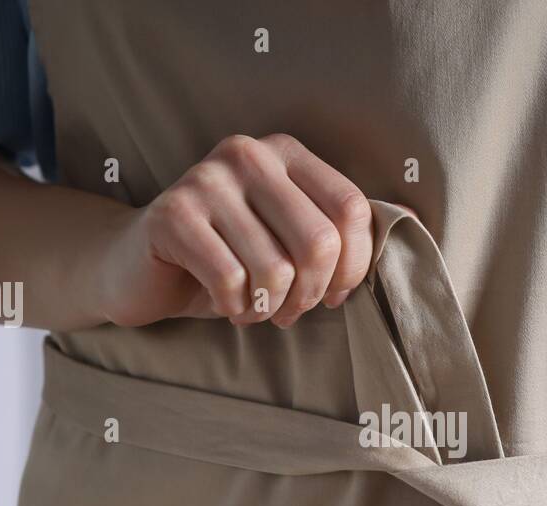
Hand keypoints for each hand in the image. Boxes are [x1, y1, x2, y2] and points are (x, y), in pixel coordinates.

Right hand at [88, 133, 373, 328]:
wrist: (138, 269)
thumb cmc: (228, 260)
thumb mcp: (287, 240)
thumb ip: (338, 230)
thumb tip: (408, 221)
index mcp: (285, 153)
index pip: (351, 209)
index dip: (353, 266)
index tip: (333, 294)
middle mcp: (248, 154)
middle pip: (318, 242)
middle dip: (310, 295)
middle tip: (289, 311)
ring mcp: (206, 179)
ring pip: (275, 269)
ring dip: (269, 306)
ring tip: (253, 307)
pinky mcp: (172, 215)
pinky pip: (232, 280)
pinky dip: (235, 308)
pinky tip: (225, 304)